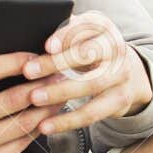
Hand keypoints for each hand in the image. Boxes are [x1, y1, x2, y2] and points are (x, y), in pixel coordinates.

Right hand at [0, 39, 55, 152]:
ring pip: (23, 123)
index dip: (16, 60)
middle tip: (59, 74)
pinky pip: (21, 144)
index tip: (34, 56)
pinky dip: (37, 129)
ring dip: (47, 107)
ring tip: (60, 95)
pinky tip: (46, 118)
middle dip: (41, 84)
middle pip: (13, 98)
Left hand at [20, 10, 152, 132]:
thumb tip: (26, 36)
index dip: (66, 35)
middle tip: (28, 72)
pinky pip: (91, 113)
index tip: (47, 45)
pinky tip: (45, 125)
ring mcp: (121, 75)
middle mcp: (116, 49)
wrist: (125, 73)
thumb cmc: (88, 51)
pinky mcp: (119, 100)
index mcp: (102, 27)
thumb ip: (60, 34)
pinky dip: (66, 121)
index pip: (86, 26)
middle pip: (87, 55)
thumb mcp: (79, 36)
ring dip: (60, 92)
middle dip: (56, 63)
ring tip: (34, 98)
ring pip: (91, 85)